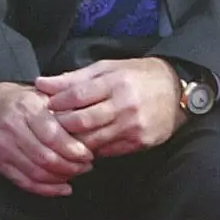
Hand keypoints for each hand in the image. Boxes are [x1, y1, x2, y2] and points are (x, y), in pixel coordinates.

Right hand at [0, 81, 94, 195]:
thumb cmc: (24, 102)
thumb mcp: (45, 96)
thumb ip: (66, 110)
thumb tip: (91, 130)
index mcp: (26, 109)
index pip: (53, 136)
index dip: (74, 150)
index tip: (88, 155)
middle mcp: (12, 128)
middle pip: (46, 158)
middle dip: (71, 167)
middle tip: (86, 167)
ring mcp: (3, 148)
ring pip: (37, 173)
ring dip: (61, 178)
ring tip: (76, 173)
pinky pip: (25, 183)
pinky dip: (47, 190)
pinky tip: (62, 187)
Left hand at [37, 58, 185, 157]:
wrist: (178, 91)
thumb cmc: (138, 75)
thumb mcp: (108, 68)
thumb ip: (74, 78)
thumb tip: (41, 83)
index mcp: (116, 82)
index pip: (78, 96)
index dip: (58, 102)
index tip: (47, 105)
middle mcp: (125, 105)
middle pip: (83, 121)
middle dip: (61, 126)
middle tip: (50, 126)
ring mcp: (133, 127)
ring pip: (93, 141)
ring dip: (74, 142)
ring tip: (63, 138)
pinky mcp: (140, 143)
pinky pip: (108, 152)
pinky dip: (93, 150)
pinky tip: (85, 145)